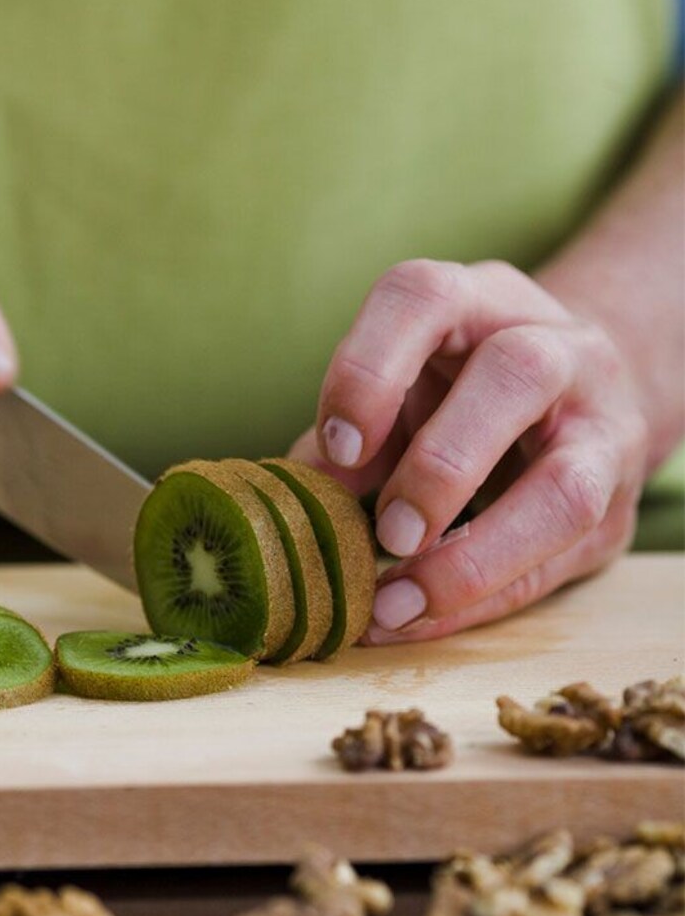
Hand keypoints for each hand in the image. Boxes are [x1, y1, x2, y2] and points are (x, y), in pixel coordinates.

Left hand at [290, 258, 648, 642]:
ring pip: (564, 483)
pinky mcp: (615, 502)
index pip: (424, 297)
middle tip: (385, 533)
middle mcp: (554, 347)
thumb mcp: (405, 390)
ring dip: (473, 553)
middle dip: (440, 466)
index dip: (371, 370)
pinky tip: (421, 618)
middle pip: (515, 374)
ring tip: (398, 600)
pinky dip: (480, 597)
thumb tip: (299, 501)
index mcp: (477, 302)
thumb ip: (353, 438)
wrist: (578, 399)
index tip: (338, 450)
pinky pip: (559, 558)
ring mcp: (601, 426)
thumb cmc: (460, 394)